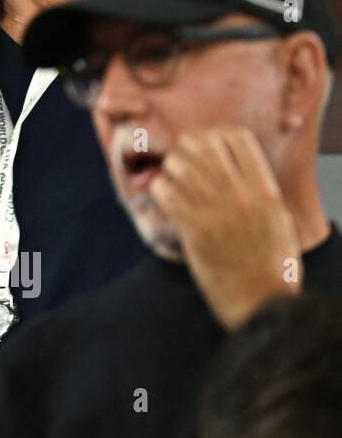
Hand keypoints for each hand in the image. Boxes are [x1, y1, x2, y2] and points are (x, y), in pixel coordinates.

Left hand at [149, 127, 300, 329]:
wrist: (261, 301)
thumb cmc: (272, 263)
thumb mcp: (277, 218)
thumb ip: (257, 188)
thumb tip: (231, 163)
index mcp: (264, 189)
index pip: (234, 137)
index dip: (214, 135)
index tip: (206, 146)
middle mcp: (239, 194)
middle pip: (200, 144)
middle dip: (185, 148)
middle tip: (182, 162)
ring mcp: (214, 210)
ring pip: (177, 164)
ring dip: (169, 169)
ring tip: (173, 182)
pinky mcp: (192, 229)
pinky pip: (164, 191)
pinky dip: (159, 190)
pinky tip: (165, 200)